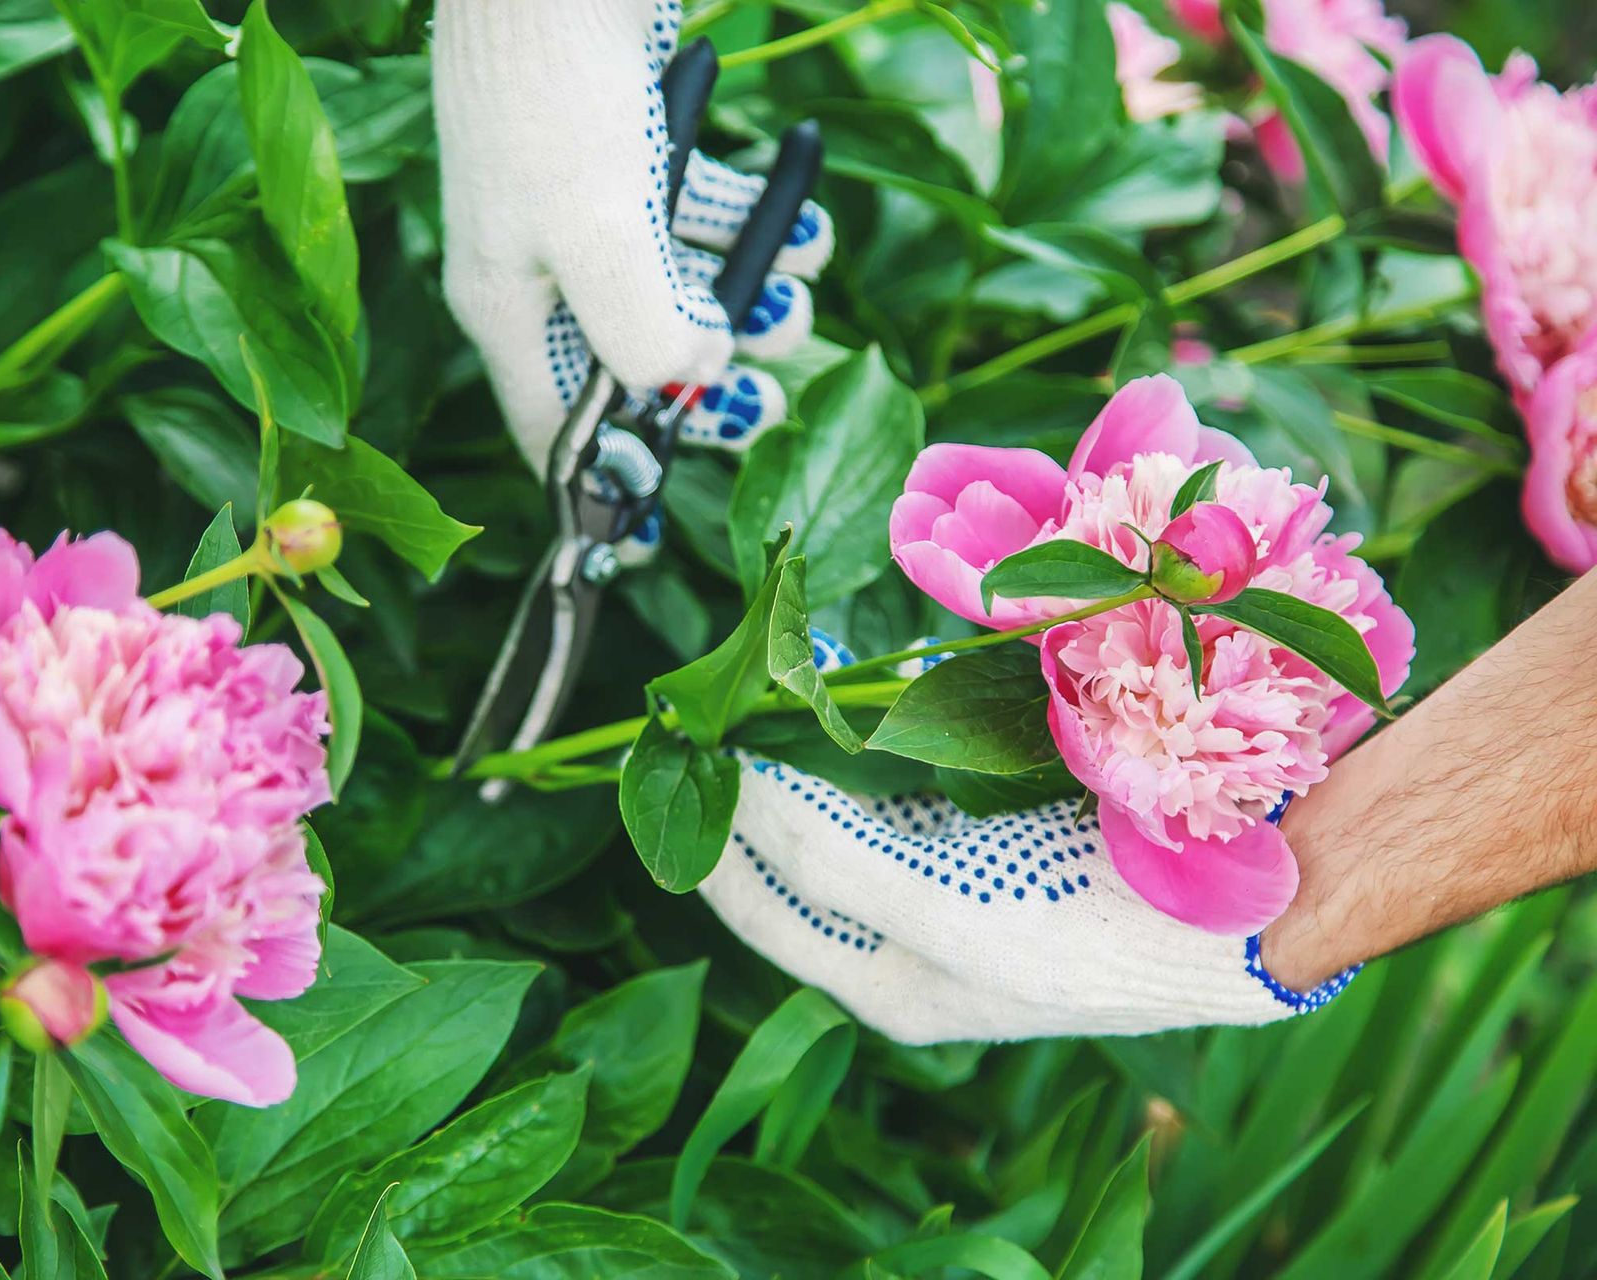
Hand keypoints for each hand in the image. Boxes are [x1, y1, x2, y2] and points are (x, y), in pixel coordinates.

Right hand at [432, 0, 832, 470]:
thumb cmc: (557, 96)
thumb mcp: (598, 239)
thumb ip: (646, 338)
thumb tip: (698, 375)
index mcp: (509, 309)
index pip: (550, 436)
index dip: (605, 485)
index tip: (658, 534)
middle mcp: (545, 269)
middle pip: (634, 367)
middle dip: (710, 381)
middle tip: (770, 391)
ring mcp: (591, 210)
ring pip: (682, 291)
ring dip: (752, 299)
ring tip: (799, 283)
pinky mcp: (636, 154)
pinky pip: (704, 218)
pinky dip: (759, 228)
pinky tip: (807, 219)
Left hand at [699, 643, 1356, 1041]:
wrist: (1253, 909)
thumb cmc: (1101, 932)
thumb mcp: (954, 915)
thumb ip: (836, 864)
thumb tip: (744, 810)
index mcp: (889, 984)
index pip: (762, 907)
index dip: (712, 839)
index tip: (676, 760)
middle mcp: (908, 940)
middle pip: (797, 859)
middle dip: (757, 788)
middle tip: (718, 709)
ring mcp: (953, 884)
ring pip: (849, 811)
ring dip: (810, 753)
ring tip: (773, 687)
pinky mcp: (994, 833)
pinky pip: (907, 783)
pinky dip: (874, 739)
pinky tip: (861, 690)